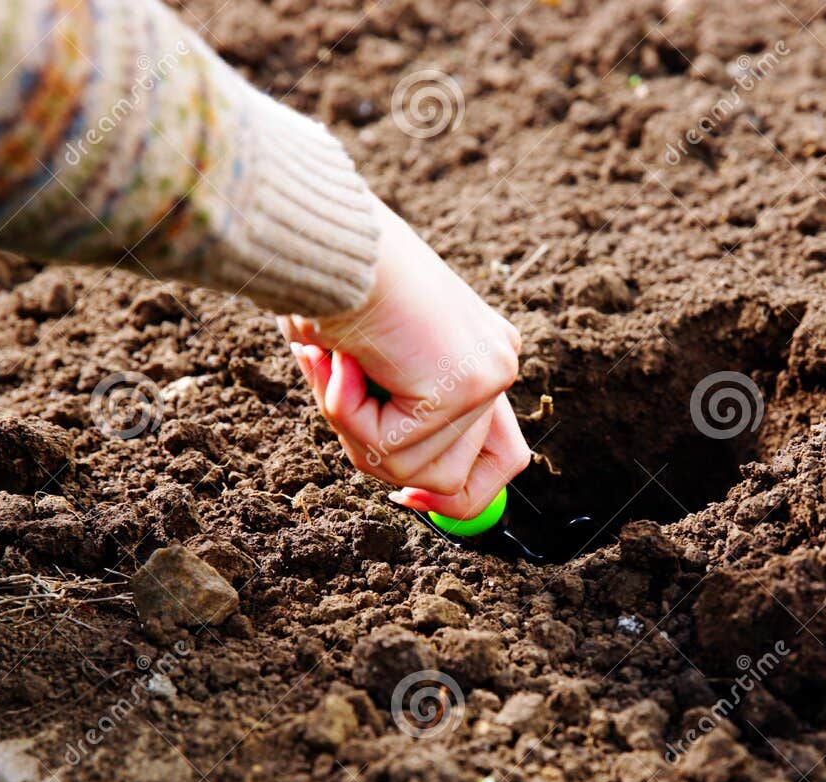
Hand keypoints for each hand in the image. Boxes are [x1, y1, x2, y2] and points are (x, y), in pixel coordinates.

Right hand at [279, 200, 530, 521]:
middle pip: (456, 482)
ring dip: (355, 429)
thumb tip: (409, 488)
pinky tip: (341, 359)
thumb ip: (393, 413)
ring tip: (336, 363)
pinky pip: (390, 448)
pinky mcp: (464, 386)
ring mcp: (487, 377)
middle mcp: (498, 366)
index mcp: (482, 357)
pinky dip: (346, 412)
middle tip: (340, 399)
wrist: (325, 239)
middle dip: (383, 457)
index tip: (406, 498)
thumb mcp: (365, 361)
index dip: (450, 496)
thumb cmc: (328, 286)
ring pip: (416, 471)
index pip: (500, 460)